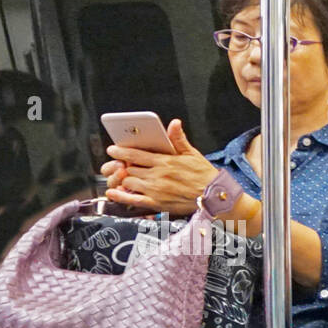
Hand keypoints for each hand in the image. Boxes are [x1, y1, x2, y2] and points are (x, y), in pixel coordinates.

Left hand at [102, 120, 217, 215]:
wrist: (214, 197)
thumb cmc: (205, 176)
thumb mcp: (193, 154)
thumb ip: (179, 139)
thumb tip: (174, 124)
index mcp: (165, 162)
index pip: (135, 154)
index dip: (121, 152)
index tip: (113, 150)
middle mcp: (158, 176)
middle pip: (129, 169)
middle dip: (121, 166)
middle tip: (118, 165)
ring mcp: (156, 190)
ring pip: (129, 182)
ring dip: (122, 179)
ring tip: (121, 177)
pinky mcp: (158, 203)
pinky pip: (134, 200)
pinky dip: (121, 196)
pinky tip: (113, 193)